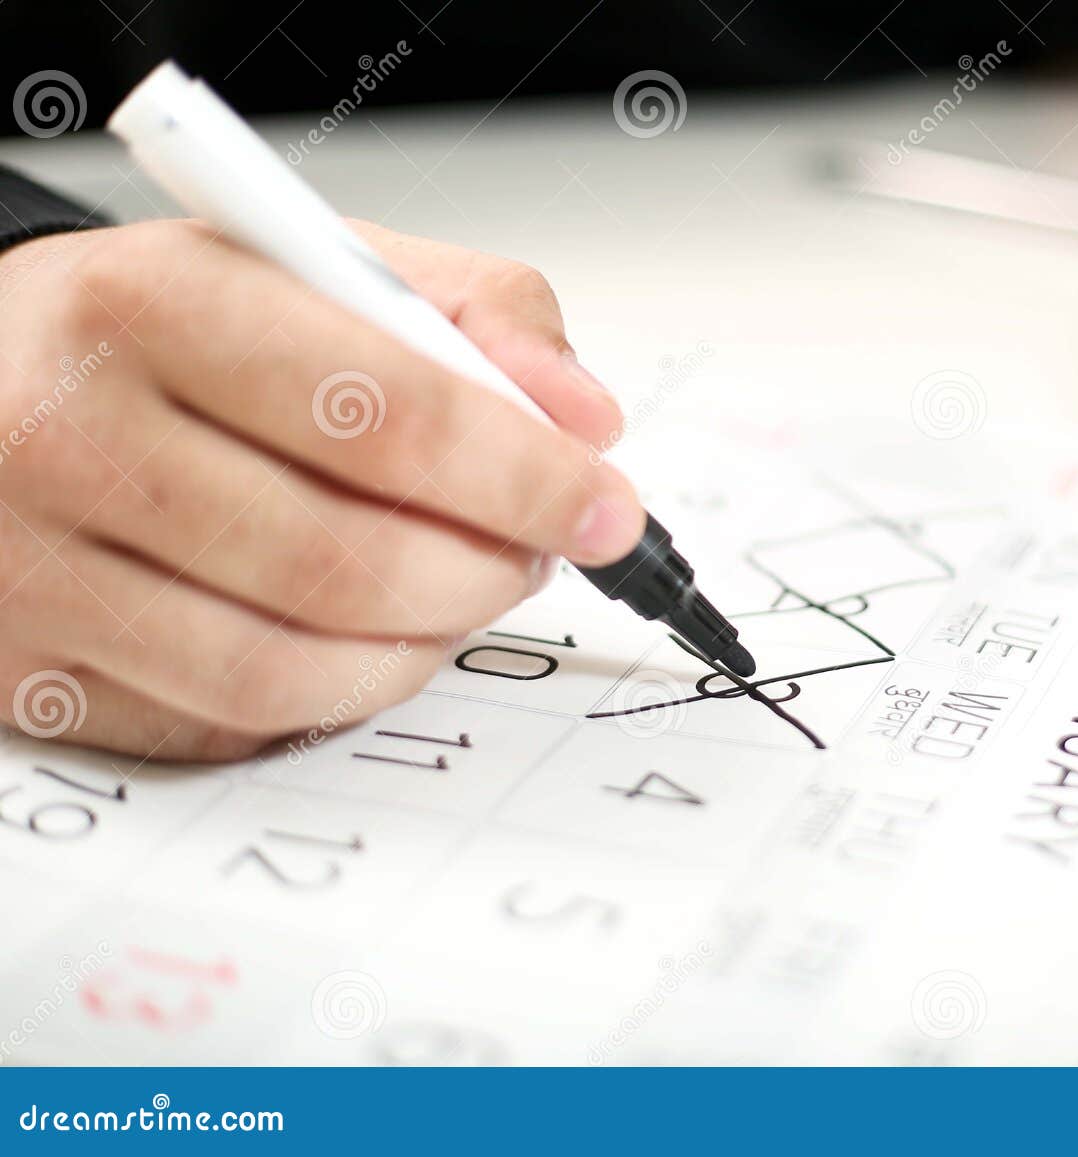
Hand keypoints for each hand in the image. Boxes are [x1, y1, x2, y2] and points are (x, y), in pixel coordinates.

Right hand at [0, 219, 638, 759]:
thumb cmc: (170, 325)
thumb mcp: (314, 262)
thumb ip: (473, 312)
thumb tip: (585, 420)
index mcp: (154, 302)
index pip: (386, 412)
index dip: (525, 475)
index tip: (606, 508)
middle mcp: (69, 433)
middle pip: (347, 560)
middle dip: (485, 571)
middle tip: (532, 552)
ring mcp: (32, 568)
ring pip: (290, 667)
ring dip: (420, 646)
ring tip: (458, 593)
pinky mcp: (26, 668)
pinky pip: (228, 723)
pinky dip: (335, 695)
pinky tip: (363, 639)